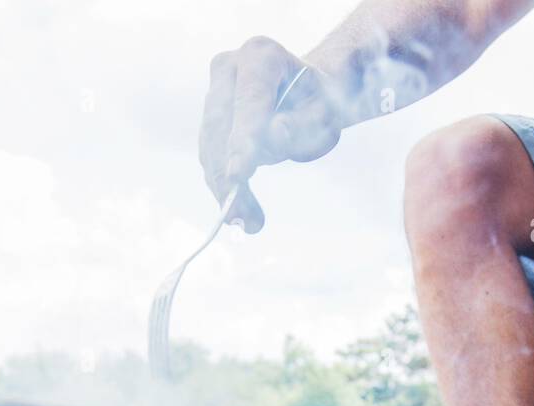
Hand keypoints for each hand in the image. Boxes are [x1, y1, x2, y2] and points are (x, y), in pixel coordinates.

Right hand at [200, 37, 343, 232]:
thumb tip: (273, 136)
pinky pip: (210, 156)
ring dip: (224, 188)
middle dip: (229, 175)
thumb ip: (303, 124)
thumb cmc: (319, 102)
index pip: (249, 102)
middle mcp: (229, 68)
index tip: (238, 175)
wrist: (304, 93)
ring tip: (247, 222)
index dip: (243, 140)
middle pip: (221, 127)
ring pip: (210, 146)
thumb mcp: (325, 113)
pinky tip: (238, 212)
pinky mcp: (208, 118)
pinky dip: (222, 185)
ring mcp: (213, 92)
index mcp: (261, 56)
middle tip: (244, 217)